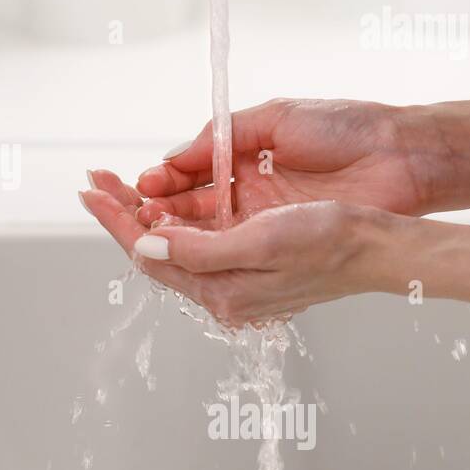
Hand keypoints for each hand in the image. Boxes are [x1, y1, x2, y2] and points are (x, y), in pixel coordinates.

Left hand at [81, 178, 390, 325]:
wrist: (378, 245)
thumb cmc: (329, 241)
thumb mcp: (259, 242)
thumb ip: (198, 250)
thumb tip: (146, 247)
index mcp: (220, 291)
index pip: (149, 254)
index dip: (116, 219)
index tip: (90, 191)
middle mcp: (222, 289)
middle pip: (155, 249)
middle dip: (123, 212)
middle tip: (96, 178)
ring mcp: (236, 277)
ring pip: (174, 242)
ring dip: (146, 212)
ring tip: (120, 184)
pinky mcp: (250, 261)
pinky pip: (198, 239)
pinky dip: (176, 216)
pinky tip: (167, 200)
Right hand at [134, 99, 445, 225]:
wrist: (403, 156)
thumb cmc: (348, 128)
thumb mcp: (276, 118)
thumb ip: (222, 135)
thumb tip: (173, 157)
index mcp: (243, 157)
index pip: (186, 173)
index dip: (157, 180)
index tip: (132, 183)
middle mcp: (247, 192)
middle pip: (184, 205)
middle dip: (148, 206)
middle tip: (116, 205)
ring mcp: (262, 219)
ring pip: (201, 229)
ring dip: (167, 227)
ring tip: (137, 222)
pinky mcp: (280, 241)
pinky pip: (231, 247)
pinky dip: (201, 245)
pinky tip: (175, 241)